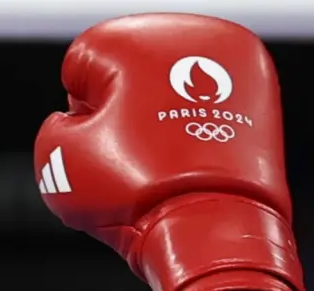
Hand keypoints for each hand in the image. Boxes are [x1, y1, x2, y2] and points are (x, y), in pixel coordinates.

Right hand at [36, 13, 303, 290]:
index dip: (80, 113)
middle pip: (131, 73)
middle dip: (122, 112)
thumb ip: (54, 129)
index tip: (98, 143)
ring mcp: (231, 65)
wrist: (211, 229)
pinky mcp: (259, 96)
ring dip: (159, 119)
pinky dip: (195, 129)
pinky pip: (209, 108)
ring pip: (173, 89)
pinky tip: (190, 164)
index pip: (83, 65)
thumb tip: (75, 125)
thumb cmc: (137, 194)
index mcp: (135, 41)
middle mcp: (189, 39)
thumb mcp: (60, 163)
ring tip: (160, 164)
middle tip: (128, 157)